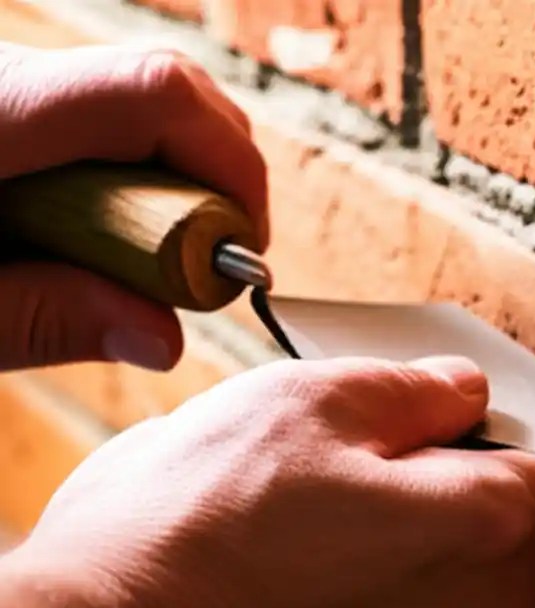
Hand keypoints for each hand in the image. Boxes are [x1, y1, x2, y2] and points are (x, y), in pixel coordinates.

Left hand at [0, 42, 266, 370]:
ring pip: (144, 94)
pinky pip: (107, 106)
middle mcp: (8, 72)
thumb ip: (46, 319)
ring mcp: (13, 73)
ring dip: (176, 173)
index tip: (244, 246)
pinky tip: (106, 223)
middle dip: (215, 175)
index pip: (157, 98)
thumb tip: (161, 339)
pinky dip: (136, 164)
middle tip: (199, 262)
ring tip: (149, 250)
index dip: (231, 166)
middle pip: (168, 88)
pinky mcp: (16, 89)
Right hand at [0, 356, 534, 607]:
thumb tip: (462, 391)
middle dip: (490, 526)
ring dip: (443, 589)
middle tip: (398, 499)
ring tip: (342, 563)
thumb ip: (412, 391)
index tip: (468, 447)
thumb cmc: (192, 537)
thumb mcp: (302, 405)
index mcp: (486, 527)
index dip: (519, 454)